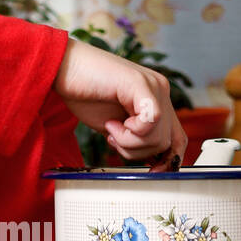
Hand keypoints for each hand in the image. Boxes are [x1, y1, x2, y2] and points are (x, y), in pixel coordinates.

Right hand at [53, 38, 187, 169]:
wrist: (62, 68)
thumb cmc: (84, 94)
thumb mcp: (116, 127)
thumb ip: (136, 139)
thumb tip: (154, 163)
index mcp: (156, 99)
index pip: (178, 137)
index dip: (168, 160)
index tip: (152, 172)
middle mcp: (160, 90)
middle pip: (170, 142)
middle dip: (140, 152)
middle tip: (114, 139)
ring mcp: (153, 85)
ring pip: (160, 136)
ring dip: (130, 143)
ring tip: (111, 128)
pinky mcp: (141, 84)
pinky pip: (152, 121)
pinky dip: (130, 132)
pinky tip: (112, 123)